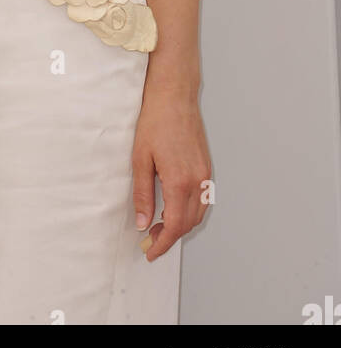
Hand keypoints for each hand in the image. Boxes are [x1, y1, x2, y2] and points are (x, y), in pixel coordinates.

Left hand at [132, 86, 211, 260]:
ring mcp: (205, 174)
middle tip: (150, 240)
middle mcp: (197, 180)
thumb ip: (142, 194)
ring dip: (181, 225)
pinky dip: (189, 211)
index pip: (175, 225)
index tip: (151, 251)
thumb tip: (143, 221)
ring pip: (198, 214)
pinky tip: (174, 207)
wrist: (174, 96)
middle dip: (171, 237)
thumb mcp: (140, 159)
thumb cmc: (156, 121)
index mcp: (179, 180)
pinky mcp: (206, 167)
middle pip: (189, 223)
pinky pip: (202, 199)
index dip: (163, 243)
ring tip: (160, 225)